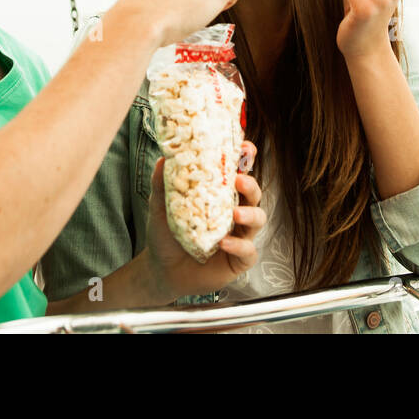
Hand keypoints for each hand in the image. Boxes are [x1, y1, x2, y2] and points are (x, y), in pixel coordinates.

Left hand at [145, 142, 263, 301]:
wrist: (162, 271)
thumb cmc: (166, 236)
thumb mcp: (160, 207)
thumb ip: (162, 185)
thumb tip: (161, 159)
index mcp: (220, 195)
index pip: (239, 172)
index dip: (246, 159)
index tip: (246, 147)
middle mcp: (234, 212)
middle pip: (253, 193)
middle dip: (251, 184)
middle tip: (239, 180)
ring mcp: (239, 235)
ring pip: (258, 219)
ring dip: (250, 214)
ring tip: (236, 214)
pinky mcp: (239, 259)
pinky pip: (248, 251)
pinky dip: (239, 246)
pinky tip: (225, 244)